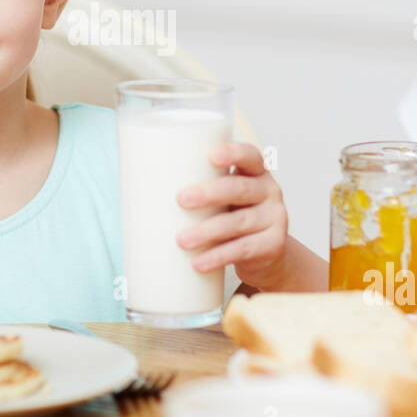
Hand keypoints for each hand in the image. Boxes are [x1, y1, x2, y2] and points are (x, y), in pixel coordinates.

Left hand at [173, 143, 288, 290]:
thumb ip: (201, 190)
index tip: (211, 155)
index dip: (233, 153)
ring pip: (239, 223)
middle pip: (240, 189)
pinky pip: (244, 250)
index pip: (250, 156)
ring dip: (207, 231)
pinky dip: (218, 257)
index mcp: (256, 173)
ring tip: (181, 240)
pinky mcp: (274, 246)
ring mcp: (275, 219)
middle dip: (209, 193)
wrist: (269, 255)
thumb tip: (141, 190)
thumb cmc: (234, 218)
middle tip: (180, 199)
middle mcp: (270, 192)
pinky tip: (199, 263)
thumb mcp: (226, 199)